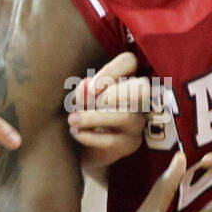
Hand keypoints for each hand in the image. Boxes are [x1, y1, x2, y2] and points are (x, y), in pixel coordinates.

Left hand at [69, 51, 150, 175]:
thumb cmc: (85, 113)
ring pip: (125, 116)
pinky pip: (112, 140)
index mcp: (126, 79)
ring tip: (72, 119)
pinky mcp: (131, 143)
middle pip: (140, 87)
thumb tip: (86, 86)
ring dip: (93, 117)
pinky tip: (76, 133)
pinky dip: (89, 136)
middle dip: (111, 93)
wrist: (85, 150)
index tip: (90, 87)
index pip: (129, 61)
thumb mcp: (81, 99)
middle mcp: (139, 99)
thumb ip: (83, 92)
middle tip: (87, 102)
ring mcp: (137, 122)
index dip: (110, 71)